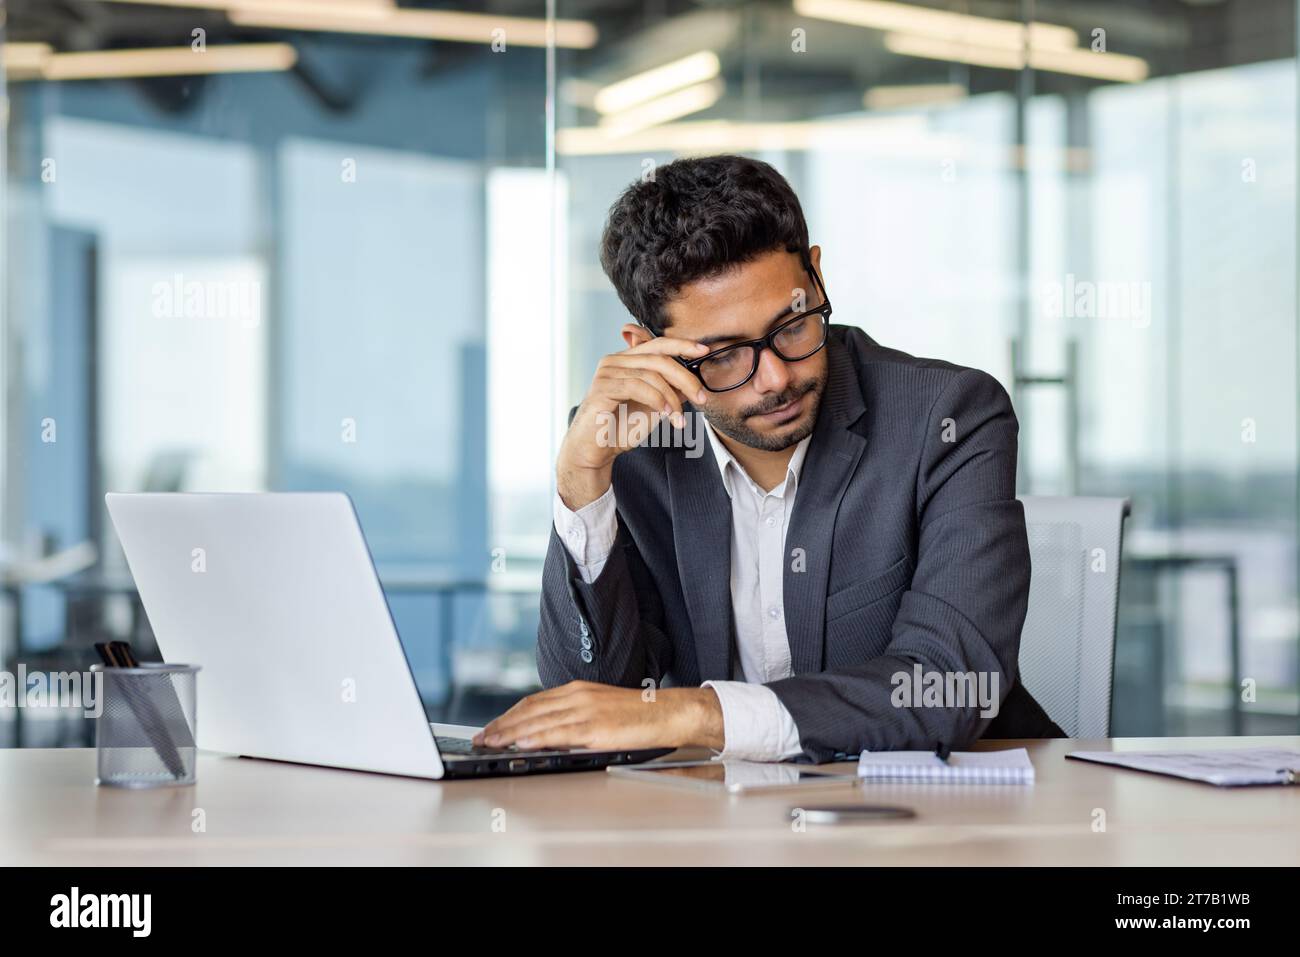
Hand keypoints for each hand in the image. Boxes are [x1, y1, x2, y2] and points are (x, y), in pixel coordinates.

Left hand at [472, 681, 724, 751]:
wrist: (668, 712)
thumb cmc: (639, 714)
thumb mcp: (600, 709)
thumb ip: (573, 717)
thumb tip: (546, 733)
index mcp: (577, 690)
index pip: (533, 702)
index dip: (508, 716)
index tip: (492, 728)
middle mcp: (577, 695)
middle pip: (529, 709)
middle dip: (502, 725)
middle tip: (482, 738)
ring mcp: (585, 709)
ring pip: (538, 720)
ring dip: (510, 733)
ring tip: (492, 743)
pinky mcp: (596, 726)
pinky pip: (559, 732)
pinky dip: (536, 738)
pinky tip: (522, 744)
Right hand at [556, 326, 708, 509]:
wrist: (595, 451)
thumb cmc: (620, 429)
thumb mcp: (653, 406)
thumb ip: (668, 389)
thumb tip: (692, 380)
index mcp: (625, 360)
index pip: (656, 344)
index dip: (681, 345)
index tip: (703, 350)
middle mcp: (614, 361)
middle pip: (659, 358)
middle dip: (685, 377)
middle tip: (701, 397)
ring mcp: (606, 372)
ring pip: (652, 374)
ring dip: (672, 398)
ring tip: (679, 418)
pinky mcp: (602, 387)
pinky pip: (638, 387)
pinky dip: (657, 400)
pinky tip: (666, 414)